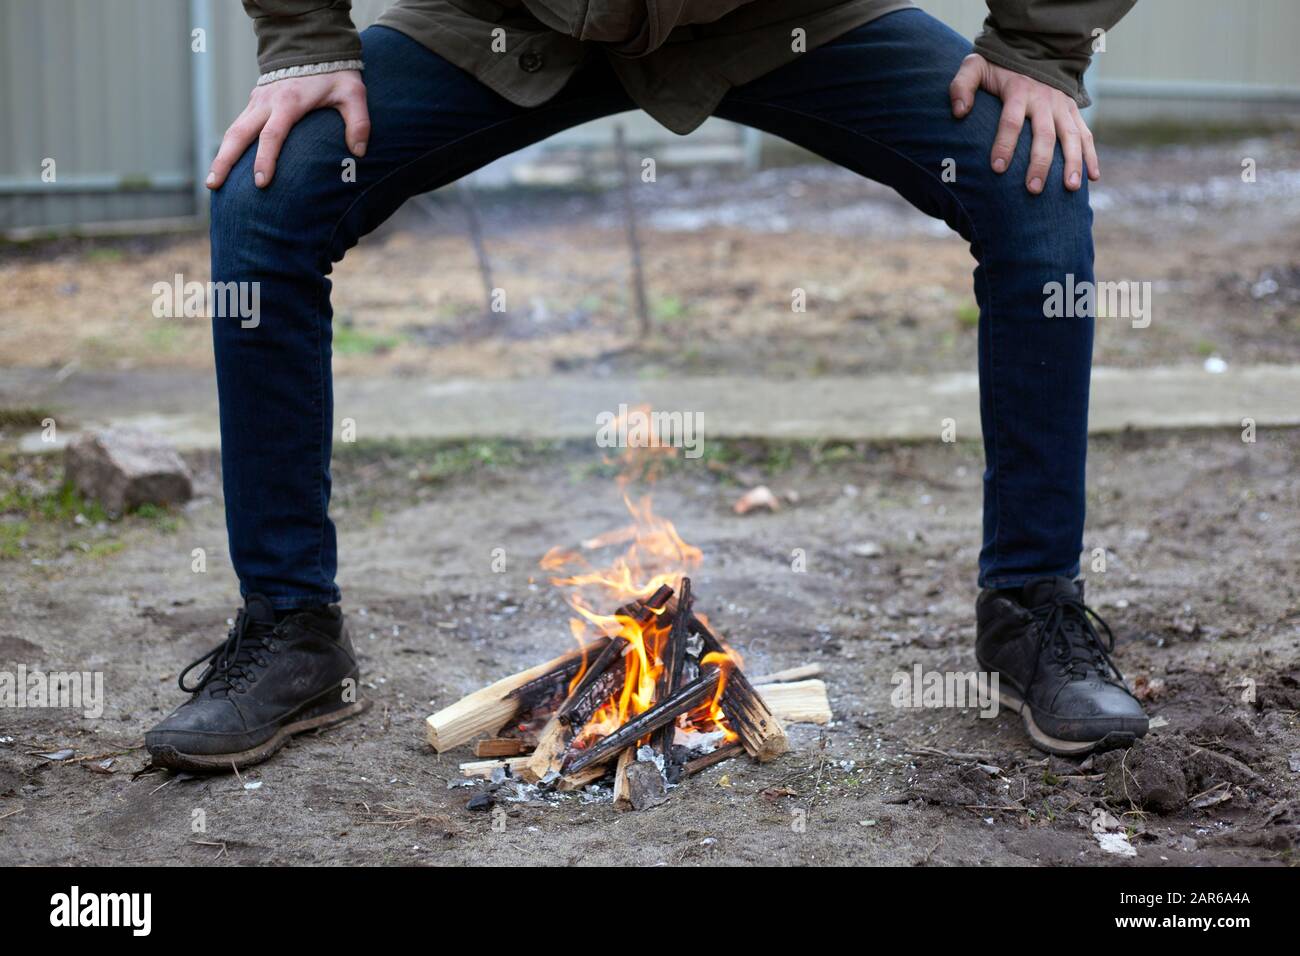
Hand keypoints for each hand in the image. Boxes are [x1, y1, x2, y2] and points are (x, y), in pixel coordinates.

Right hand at [206, 70, 368, 189]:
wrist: (312, 45)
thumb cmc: (335, 73)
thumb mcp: (353, 93)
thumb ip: (358, 122)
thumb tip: (359, 151)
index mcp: (289, 102)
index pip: (272, 135)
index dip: (266, 159)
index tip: (261, 183)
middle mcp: (267, 102)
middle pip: (240, 134)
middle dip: (225, 161)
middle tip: (214, 185)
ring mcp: (257, 101)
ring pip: (233, 131)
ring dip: (221, 156)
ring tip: (212, 182)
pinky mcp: (255, 102)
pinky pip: (238, 126)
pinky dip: (229, 146)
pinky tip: (225, 166)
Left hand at [948, 53, 1097, 193]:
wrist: (1031, 48)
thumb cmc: (997, 66)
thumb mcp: (975, 67)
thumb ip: (962, 85)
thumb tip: (959, 112)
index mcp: (1018, 91)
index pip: (1011, 120)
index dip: (1005, 144)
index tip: (997, 168)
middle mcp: (1044, 99)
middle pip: (1044, 134)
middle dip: (1040, 163)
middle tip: (1033, 189)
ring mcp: (1061, 106)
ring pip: (1071, 136)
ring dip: (1072, 163)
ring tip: (1070, 189)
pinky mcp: (1072, 111)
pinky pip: (1085, 134)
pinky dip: (1091, 155)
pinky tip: (1093, 177)